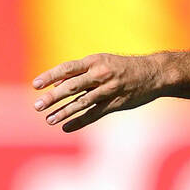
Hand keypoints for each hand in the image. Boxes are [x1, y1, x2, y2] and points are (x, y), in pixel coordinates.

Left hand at [32, 52, 161, 130]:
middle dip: (53, 97)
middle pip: (71, 87)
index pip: (67, 68)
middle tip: (37, 106)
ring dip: (63, 112)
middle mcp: (100, 75)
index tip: (35, 85)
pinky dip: (79, 121)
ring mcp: (108, 91)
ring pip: (81, 103)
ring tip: (49, 120)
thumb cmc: (123, 67)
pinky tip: (66, 127)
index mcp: (94, 61)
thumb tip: (57, 81)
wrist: (153, 73)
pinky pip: (94, 115)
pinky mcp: (115, 104)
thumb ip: (81, 72)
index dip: (50, 76)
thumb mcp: (102, 62)